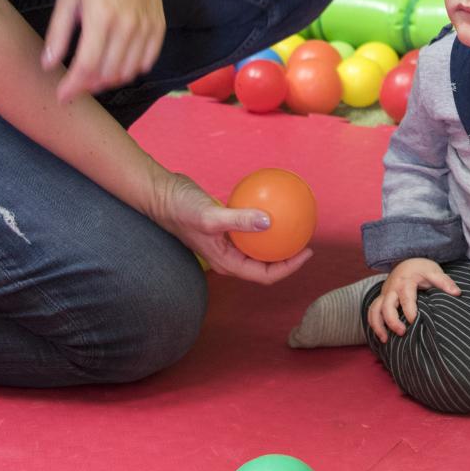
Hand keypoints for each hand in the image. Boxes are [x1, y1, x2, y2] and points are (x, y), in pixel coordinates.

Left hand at [43, 0, 163, 100]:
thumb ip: (58, 32)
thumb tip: (48, 65)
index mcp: (100, 17)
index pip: (86, 66)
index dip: (73, 86)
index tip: (62, 95)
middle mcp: (126, 26)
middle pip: (107, 74)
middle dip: (88, 85)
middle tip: (77, 82)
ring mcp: (145, 27)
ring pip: (127, 72)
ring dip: (108, 81)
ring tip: (95, 74)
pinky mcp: (158, 27)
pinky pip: (146, 62)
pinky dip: (131, 70)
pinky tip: (118, 63)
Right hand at [147, 170, 312, 285]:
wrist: (162, 195)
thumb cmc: (182, 209)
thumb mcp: (210, 216)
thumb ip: (238, 220)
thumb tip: (269, 222)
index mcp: (227, 263)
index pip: (264, 275)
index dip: (288, 268)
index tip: (307, 252)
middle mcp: (229, 257)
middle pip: (265, 265)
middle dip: (288, 257)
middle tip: (305, 239)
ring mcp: (228, 244)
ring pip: (259, 247)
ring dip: (278, 240)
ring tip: (296, 225)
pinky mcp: (227, 228)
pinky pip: (252, 228)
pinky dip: (264, 221)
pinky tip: (276, 205)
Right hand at [369, 257, 458, 342]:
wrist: (407, 262)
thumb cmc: (422, 269)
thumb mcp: (434, 271)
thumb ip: (444, 282)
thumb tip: (457, 293)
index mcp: (406, 281)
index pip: (406, 297)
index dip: (409, 310)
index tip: (414, 321)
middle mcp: (392, 288)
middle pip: (387, 305)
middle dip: (392, 320)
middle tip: (403, 332)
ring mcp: (385, 294)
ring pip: (375, 309)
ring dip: (378, 325)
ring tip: (385, 340)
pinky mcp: (381, 299)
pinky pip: (372, 311)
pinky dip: (373, 324)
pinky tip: (381, 337)